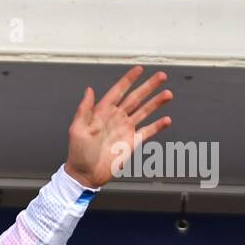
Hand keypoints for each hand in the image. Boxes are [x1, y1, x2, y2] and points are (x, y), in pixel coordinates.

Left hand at [64, 65, 172, 189]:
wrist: (86, 175)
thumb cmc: (78, 154)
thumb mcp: (77, 130)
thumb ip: (84, 110)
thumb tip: (89, 90)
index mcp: (102, 113)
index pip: (117, 92)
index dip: (128, 80)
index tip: (139, 69)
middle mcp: (116, 118)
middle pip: (135, 98)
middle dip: (148, 87)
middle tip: (161, 76)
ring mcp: (125, 129)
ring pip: (144, 111)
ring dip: (156, 103)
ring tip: (167, 94)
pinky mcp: (131, 142)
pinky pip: (147, 131)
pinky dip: (157, 126)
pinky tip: (166, 119)